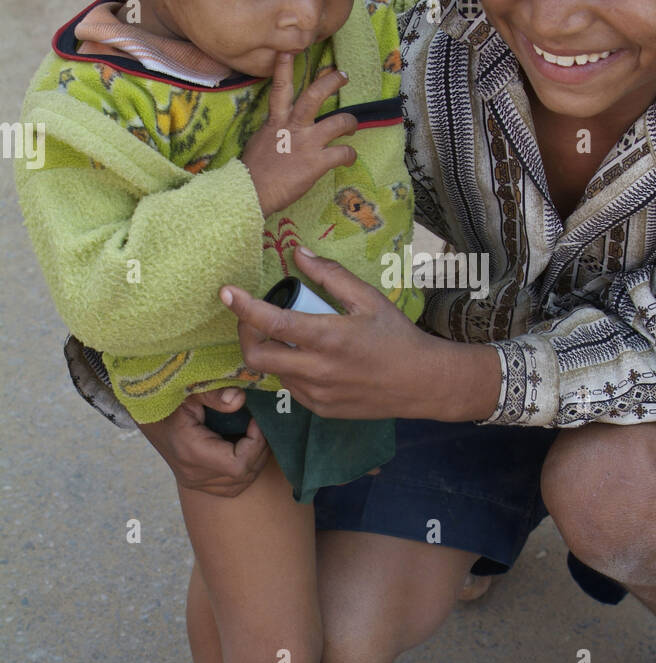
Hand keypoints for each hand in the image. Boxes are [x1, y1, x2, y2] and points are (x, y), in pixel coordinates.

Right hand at [137, 388, 269, 496]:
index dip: (256, 444)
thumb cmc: (169, 396)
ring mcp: (194, 481)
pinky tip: (244, 448)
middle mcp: (193, 473)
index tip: (256, 421)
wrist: (145, 411)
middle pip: (243, 476)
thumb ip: (214, 393)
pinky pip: (230, 487)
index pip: (238, 464)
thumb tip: (240, 399)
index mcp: (191, 451)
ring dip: (254, 460)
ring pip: (240, 484)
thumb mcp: (191, 388)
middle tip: (259, 424)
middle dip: (259, 450)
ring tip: (254, 435)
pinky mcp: (197, 482)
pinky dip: (244, 470)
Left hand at [218, 246, 502, 421]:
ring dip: (271, 352)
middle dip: (246, 335)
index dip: (243, 307)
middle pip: (256, 357)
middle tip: (253, 319)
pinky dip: (290, 369)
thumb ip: (330, 275)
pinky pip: (291, 388)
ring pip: (273, 373)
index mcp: (327, 337)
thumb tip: (298, 253)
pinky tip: (308, 358)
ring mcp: (317, 394)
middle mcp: (317, 370)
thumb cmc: (396, 336)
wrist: (421, 383)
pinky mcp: (321, 409)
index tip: (226, 292)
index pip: (271, 323)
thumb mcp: (368, 298)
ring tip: (289, 335)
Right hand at [241, 52, 359, 217]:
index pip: (280, 89)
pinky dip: (350, 154)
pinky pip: (343, 153)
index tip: (290, 50)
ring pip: (338, 122)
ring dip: (350, 121)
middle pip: (315, 96)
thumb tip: (279, 129)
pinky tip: (349, 158)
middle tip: (343, 75)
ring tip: (353, 125)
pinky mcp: (317, 163)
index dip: (284, 68)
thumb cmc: (252, 171)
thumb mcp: (259, 142)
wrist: (251, 192)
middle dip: (331, 82)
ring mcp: (307, 144)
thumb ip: (273, 131)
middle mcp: (293, 128)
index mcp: (276, 122)